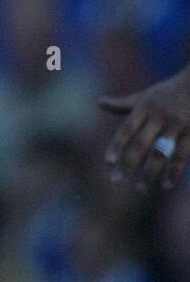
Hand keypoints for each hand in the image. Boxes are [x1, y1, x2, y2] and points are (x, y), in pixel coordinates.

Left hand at [100, 67, 189, 190]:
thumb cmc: (171, 91)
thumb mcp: (147, 95)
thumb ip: (124, 103)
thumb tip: (99, 102)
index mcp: (146, 107)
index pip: (128, 128)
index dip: (117, 145)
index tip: (108, 162)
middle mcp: (161, 115)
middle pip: (141, 143)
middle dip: (128, 163)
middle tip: (115, 181)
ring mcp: (179, 124)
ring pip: (161, 152)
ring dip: (150, 172)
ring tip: (139, 190)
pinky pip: (182, 155)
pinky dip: (174, 172)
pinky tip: (166, 185)